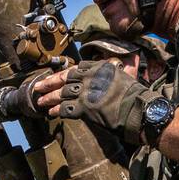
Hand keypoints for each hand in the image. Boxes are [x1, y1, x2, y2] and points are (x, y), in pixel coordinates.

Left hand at [40, 60, 159, 140]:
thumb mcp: (125, 75)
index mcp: (99, 67)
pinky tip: (52, 113)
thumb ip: (116, 71)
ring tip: (40, 102)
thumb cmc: (135, 96)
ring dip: (50, 98)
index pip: (75, 69)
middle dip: (49, 84)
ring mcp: (87, 92)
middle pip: (64, 79)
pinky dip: (58, 111)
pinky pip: (66, 109)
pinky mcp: (85, 107)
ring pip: (62, 94)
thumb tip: (120, 66)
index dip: (62, 74)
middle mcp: (91, 77)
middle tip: (37, 87)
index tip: (54, 78)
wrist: (140, 111)